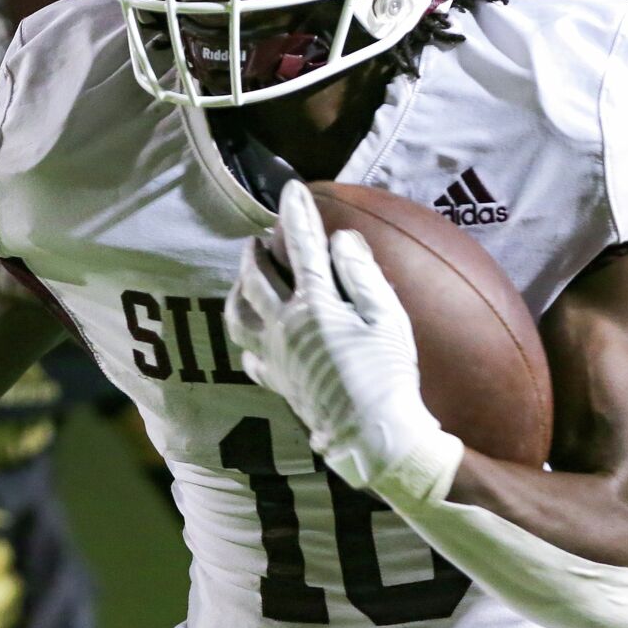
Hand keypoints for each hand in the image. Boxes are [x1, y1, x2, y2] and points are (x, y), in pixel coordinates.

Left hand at [226, 180, 458, 502]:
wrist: (373, 437)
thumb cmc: (390, 376)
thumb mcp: (387, 319)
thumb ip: (362, 275)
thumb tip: (342, 240)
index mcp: (315, 305)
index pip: (302, 246)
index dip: (297, 214)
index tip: (291, 190)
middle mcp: (285, 326)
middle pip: (256, 278)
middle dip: (254, 253)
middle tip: (256, 239)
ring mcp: (276, 356)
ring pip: (240, 316)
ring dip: (237, 292)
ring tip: (243, 282)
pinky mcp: (278, 383)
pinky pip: (251, 356)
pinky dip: (249, 341)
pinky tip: (255, 340)